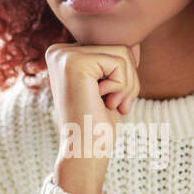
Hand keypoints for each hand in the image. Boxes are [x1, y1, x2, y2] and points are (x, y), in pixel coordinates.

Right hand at [45, 41, 141, 193]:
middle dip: (128, 80)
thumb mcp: (111, 86)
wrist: (86, 153)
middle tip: (111, 104)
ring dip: (127, 85)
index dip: (123, 76)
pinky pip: (120, 62)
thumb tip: (134, 40)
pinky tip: (103, 102)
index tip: (107, 100)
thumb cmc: (99, 125)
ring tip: (108, 104)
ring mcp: (64, 55)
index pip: (113, 47)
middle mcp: (59, 51)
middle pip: (120, 46)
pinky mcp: (74, 62)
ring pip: (123, 52)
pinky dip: (122, 87)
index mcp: (65, 55)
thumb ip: (118, 62)